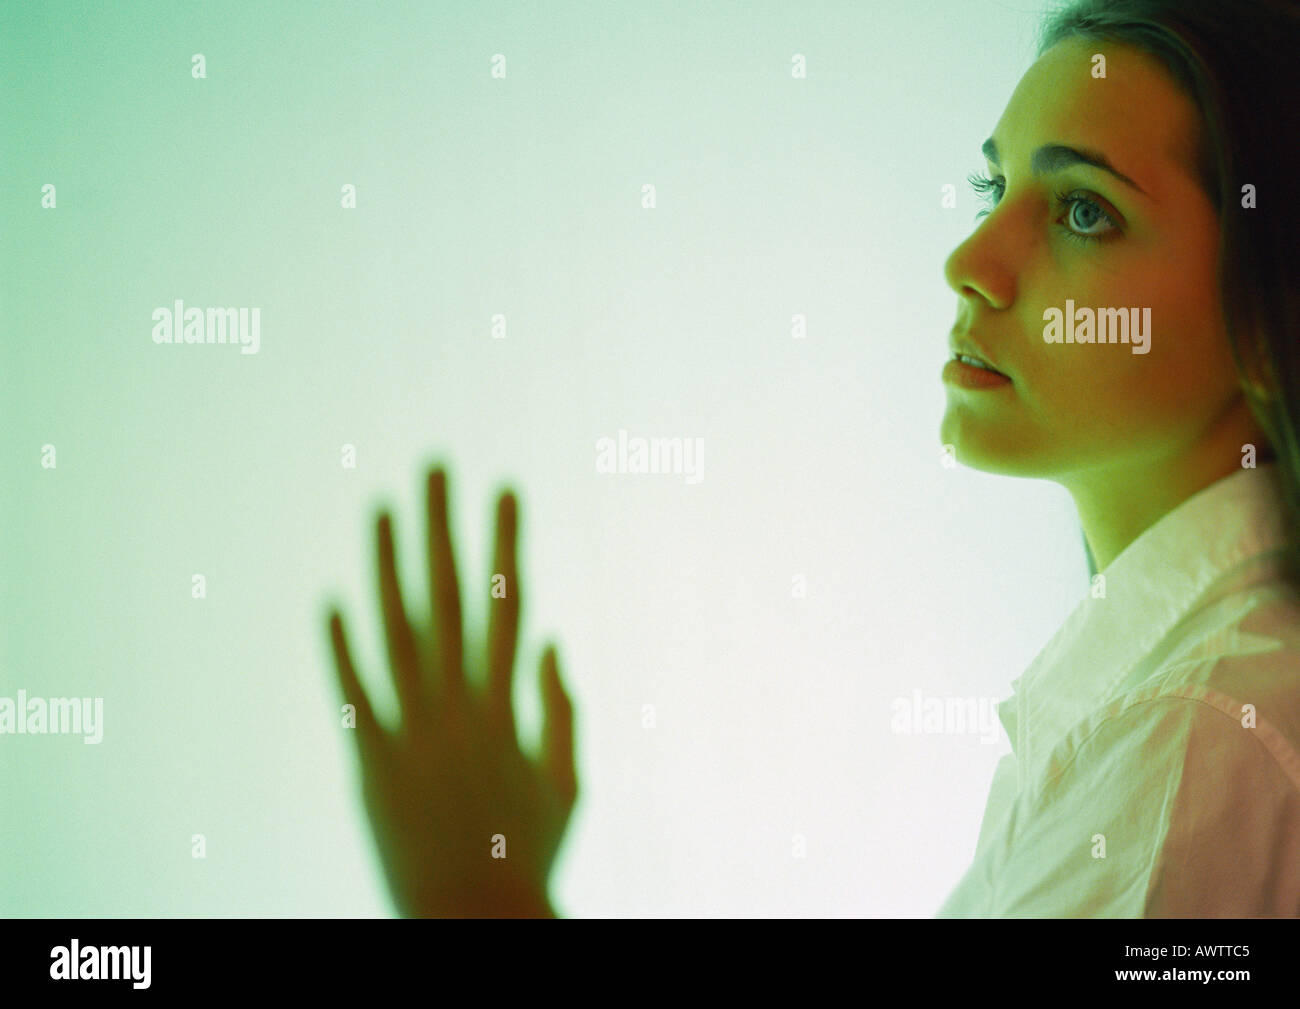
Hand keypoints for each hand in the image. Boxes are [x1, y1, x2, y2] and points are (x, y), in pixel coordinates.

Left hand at [325, 466, 578, 916]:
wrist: (475, 922)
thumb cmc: (529, 857)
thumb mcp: (567, 785)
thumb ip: (563, 710)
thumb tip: (554, 642)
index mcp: (509, 708)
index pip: (508, 605)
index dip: (506, 543)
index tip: (505, 487)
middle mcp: (459, 708)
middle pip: (451, 600)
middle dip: (445, 527)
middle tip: (438, 464)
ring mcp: (413, 734)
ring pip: (398, 632)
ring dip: (387, 566)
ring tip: (381, 504)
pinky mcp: (371, 765)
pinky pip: (354, 697)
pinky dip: (340, 649)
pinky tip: (328, 598)